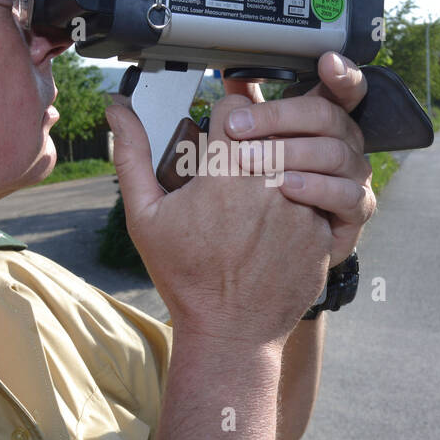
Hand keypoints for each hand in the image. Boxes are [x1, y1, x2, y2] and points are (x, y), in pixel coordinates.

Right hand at [106, 91, 331, 344]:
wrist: (231, 332)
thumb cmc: (185, 276)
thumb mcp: (145, 217)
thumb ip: (132, 155)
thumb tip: (117, 109)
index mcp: (226, 171)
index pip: (237, 107)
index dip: (226, 117)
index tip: (219, 136)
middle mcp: (270, 181)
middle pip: (274, 126)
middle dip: (258, 137)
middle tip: (241, 161)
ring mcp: (302, 205)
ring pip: (302, 154)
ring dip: (284, 162)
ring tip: (262, 188)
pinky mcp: (323, 229)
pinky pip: (319, 191)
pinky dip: (303, 196)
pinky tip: (279, 219)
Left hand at [222, 52, 374, 263]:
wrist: (272, 261)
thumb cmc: (263, 198)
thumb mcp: (247, 151)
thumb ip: (244, 111)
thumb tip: (230, 77)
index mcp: (320, 123)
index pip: (342, 88)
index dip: (341, 74)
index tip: (326, 63)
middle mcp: (342, 144)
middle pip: (327, 115)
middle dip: (279, 116)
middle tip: (237, 128)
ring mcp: (353, 176)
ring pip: (335, 151)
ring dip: (289, 152)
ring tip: (250, 161)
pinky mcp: (356, 211)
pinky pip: (346, 194)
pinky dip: (315, 187)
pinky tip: (286, 187)